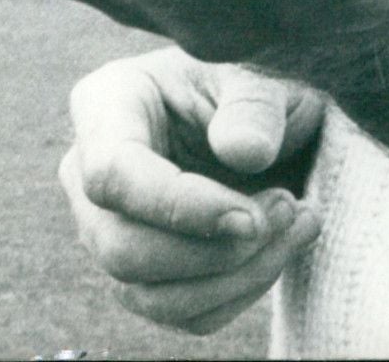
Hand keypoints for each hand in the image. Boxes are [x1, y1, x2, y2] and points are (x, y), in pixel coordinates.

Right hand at [59, 46, 322, 335]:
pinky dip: (239, 291)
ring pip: (150, 294)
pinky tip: (282, 245)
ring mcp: (112, 230)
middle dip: (212, 251)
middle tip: (287, 210)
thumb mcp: (262, 77)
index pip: (112, 174)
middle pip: (121, 248)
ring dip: (234, 276)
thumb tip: (245, 152)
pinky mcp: (145, 274)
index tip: (249, 217)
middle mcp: (91, 174)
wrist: (268, 123)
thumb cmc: (251, 89)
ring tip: (297, 223)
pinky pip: (183, 313)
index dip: (176, 207)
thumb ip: (253, 107)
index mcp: (107, 104)